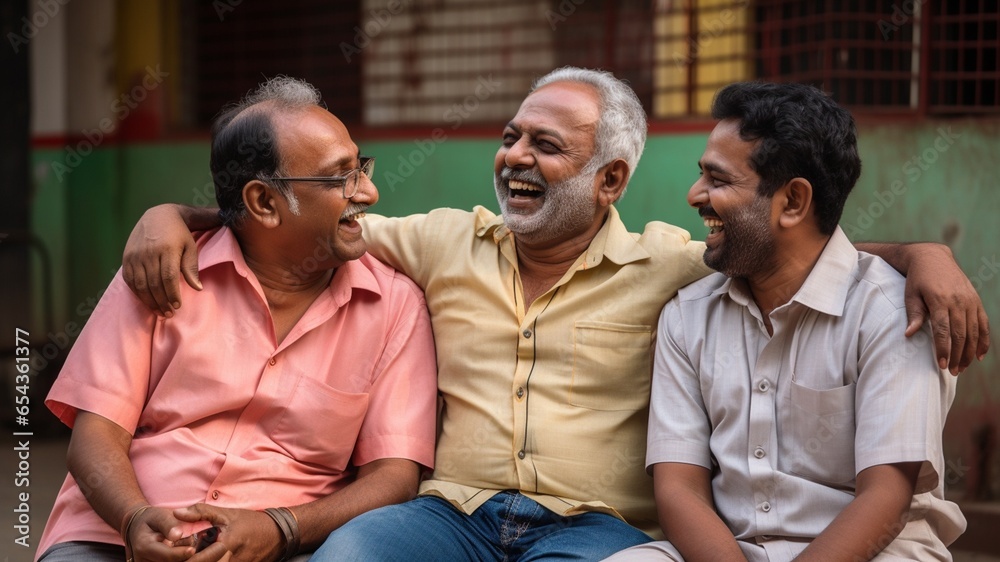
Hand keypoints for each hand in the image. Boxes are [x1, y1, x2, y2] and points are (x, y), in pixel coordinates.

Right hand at [122, 204, 202, 316]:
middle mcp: (148, 252)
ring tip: (160, 311)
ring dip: (150, 301)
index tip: (178, 305)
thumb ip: (191, 268)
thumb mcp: (190, 247)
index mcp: (167, 249)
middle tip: (169, 313)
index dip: (172, 294)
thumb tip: (198, 288)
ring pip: (140, 285)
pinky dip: (138, 293)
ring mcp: (135, 256)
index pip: (168, 277)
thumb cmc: (179, 234)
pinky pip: (130, 280)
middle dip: (162, 302)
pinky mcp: (126, 258)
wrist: (158, 216)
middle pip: (153, 284)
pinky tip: (147, 301)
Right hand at [126, 505, 227, 561]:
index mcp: (145, 548)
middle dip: (202, 559)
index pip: (166, 556)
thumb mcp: (158, 515)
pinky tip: (214, 554)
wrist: (139, 531)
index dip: (180, 554)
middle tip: (222, 547)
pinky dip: (200, 560)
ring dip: (203, 559)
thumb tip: (178, 534)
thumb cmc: (151, 520)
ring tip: (221, 549)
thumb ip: (168, 523)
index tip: (194, 548)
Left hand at [173, 503, 284, 561]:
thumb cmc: (251, 523)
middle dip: (191, 561)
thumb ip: (201, 512)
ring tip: (195, 556)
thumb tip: (177, 513)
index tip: (175, 552)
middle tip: (181, 555)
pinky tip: (210, 557)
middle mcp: (231, 561)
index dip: (183, 558)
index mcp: (226, 545)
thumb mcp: (227, 513)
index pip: (197, 560)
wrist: (278, 535)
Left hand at [903, 243, 990, 373]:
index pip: (943, 330)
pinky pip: (983, 323)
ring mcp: (970, 301)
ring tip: (962, 368)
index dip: (943, 349)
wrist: (933, 258)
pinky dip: (983, 340)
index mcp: (939, 300)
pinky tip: (979, 355)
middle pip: (961, 333)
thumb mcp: (910, 294)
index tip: (941, 365)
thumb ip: (914, 314)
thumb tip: (909, 335)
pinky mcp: (976, 301)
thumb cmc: (917, 279)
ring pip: (974, 331)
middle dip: (957, 355)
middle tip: (952, 372)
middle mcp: (958, 300)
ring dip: (969, 352)